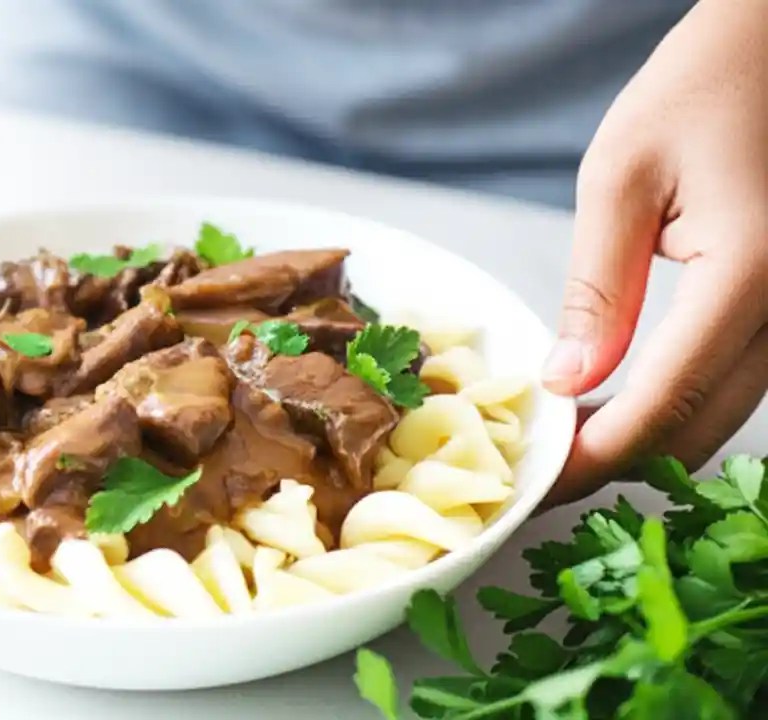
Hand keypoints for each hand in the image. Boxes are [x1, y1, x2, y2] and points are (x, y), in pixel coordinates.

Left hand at [543, 0, 767, 505]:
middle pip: (708, 422)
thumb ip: (597, 289)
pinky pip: (749, 374)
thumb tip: (567, 382)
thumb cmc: (701, 85)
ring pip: (734, 408)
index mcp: (753, 272)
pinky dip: (688, 399)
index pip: (667, 399)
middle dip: (623, 458)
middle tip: (547, 473)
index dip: (599, 453)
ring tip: (575, 440)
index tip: (541, 481)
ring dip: (656, 435)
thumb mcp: (622, 178)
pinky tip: (628, 399)